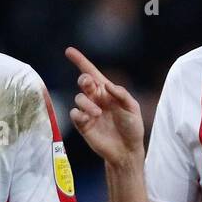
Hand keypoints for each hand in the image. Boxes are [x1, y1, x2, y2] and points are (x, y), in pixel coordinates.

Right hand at [64, 47, 144, 167]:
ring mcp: (88, 111)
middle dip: (84, 80)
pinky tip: (89, 119)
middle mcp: (96, 99)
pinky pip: (74, 114)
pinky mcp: (83, 124)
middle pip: (83, 82)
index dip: (80, 61)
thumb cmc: (132, 128)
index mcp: (107, 92)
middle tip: (89, 85)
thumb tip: (107, 85)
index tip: (69, 51)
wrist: (126, 150)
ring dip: (87, 103)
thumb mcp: (133, 108)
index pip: (92, 73)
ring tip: (98, 114)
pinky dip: (80, 114)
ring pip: (79, 98)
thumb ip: (122, 94)